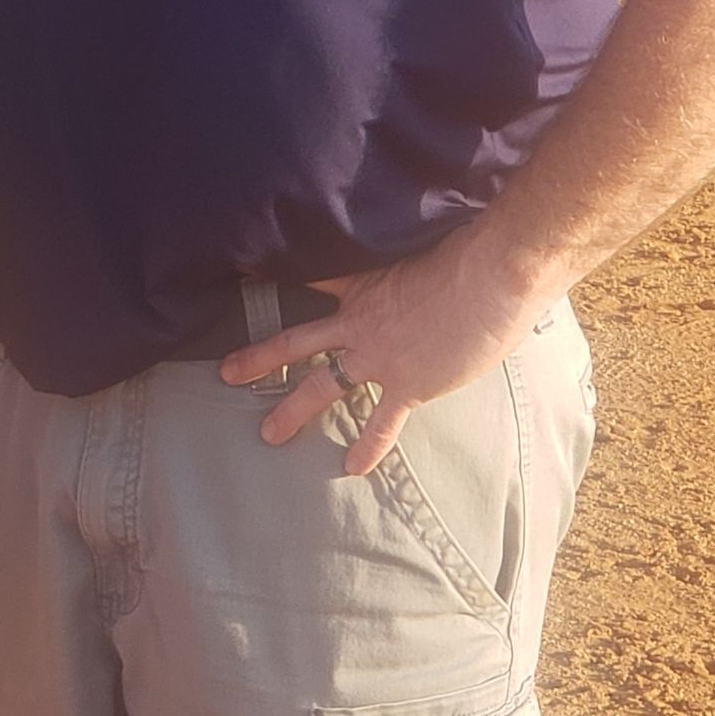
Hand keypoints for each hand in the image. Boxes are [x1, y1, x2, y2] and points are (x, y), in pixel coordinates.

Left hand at [220, 226, 552, 475]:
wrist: (487, 278)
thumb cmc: (464, 253)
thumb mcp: (421, 247)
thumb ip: (407, 261)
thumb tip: (414, 256)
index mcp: (362, 286)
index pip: (313, 282)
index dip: (282, 282)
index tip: (248, 282)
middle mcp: (359, 323)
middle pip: (298, 342)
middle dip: (261, 359)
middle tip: (227, 373)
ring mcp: (378, 357)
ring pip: (323, 386)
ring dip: (294, 410)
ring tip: (268, 433)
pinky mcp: (407, 384)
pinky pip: (380, 423)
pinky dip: (367, 447)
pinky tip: (351, 468)